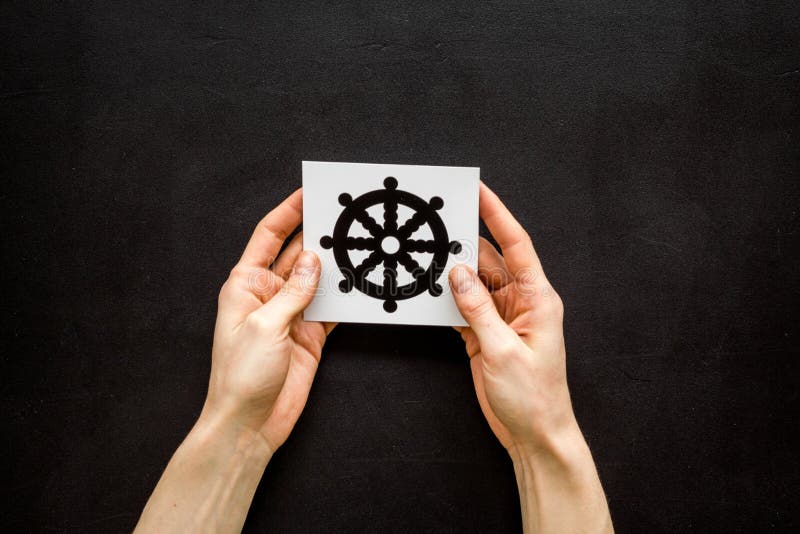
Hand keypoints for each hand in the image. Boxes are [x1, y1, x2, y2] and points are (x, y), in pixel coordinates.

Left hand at [202, 188, 333, 454]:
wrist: (250, 422)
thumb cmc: (240, 376)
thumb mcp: (265, 326)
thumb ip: (294, 292)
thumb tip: (314, 259)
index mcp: (247, 284)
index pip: (268, 236)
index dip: (287, 212)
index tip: (308, 193)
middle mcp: (269, 294)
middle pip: (296, 252)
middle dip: (317, 233)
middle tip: (343, 214)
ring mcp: (291, 313)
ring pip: (318, 278)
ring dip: (335, 263)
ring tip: (358, 242)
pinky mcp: (310, 334)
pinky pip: (331, 306)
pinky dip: (345, 295)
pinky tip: (360, 283)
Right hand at [449, 182, 574, 451]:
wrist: (535, 435)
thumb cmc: (534, 397)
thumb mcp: (504, 350)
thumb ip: (478, 310)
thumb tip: (457, 274)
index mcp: (537, 298)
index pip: (517, 245)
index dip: (497, 215)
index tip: (479, 190)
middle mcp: (520, 302)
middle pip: (490, 260)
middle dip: (464, 241)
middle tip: (438, 222)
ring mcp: (501, 318)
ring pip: (473, 283)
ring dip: (452, 272)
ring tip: (427, 254)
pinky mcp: (485, 335)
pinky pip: (463, 307)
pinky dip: (446, 300)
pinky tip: (429, 292)